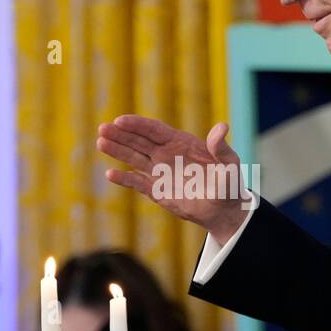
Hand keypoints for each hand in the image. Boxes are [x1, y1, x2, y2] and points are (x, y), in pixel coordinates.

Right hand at [97, 116, 251, 244]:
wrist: (225, 210)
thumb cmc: (229, 183)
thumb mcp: (230, 164)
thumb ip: (221, 147)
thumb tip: (221, 127)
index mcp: (180, 143)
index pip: (154, 130)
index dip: (137, 124)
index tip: (120, 120)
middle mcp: (166, 154)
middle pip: (139, 141)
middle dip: (121, 134)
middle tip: (102, 128)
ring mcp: (160, 172)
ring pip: (134, 159)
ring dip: (117, 151)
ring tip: (101, 142)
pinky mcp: (157, 191)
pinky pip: (138, 183)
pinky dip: (125, 179)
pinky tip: (111, 174)